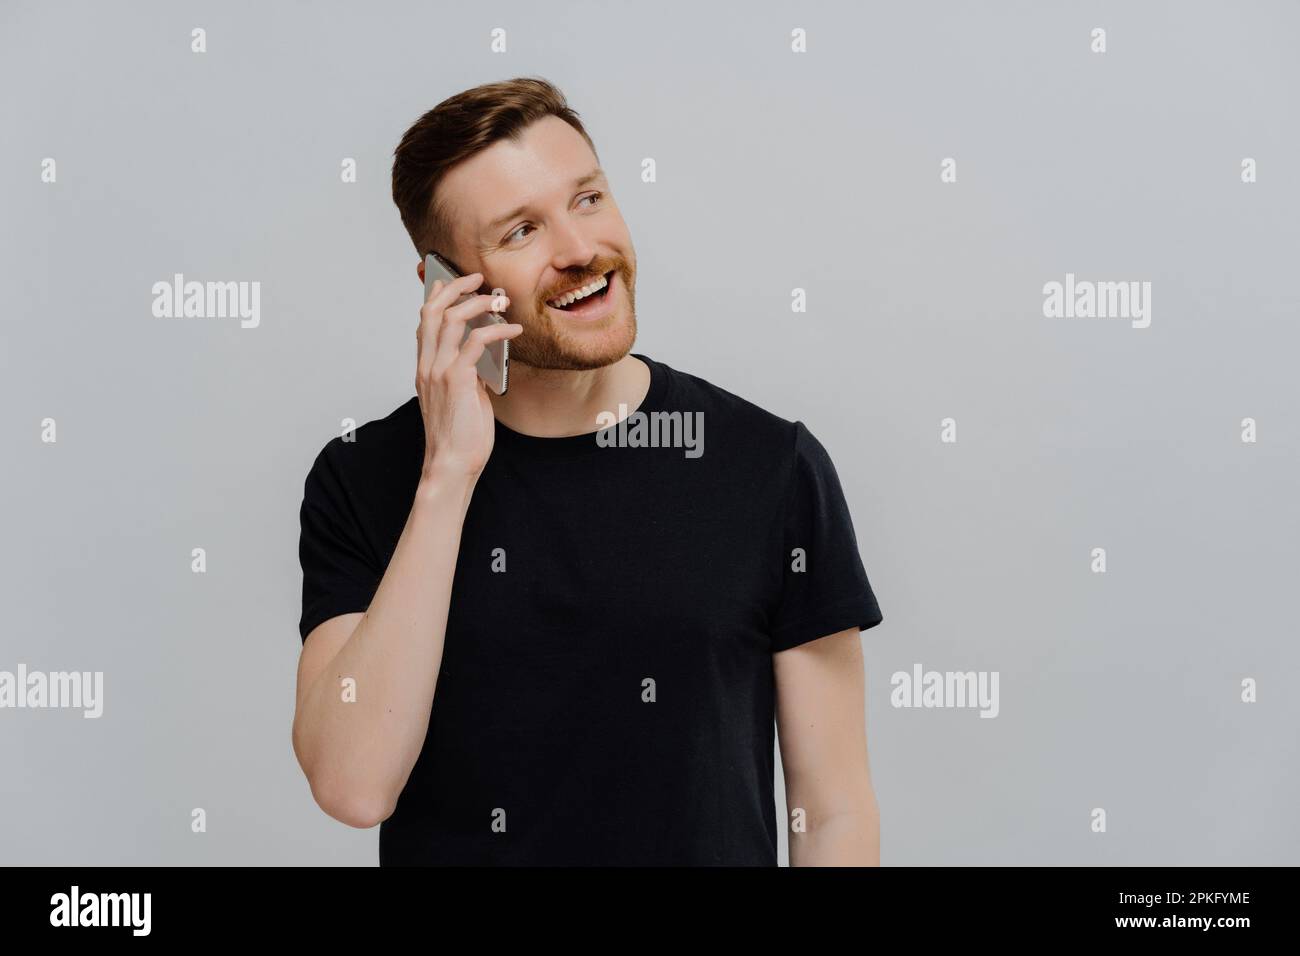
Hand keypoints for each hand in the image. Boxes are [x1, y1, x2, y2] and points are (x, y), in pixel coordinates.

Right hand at [415, 271, 521, 479]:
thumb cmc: (459, 436)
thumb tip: (486, 359)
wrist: (452, 464)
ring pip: (451, 319)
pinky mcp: (457, 380)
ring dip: (478, 303)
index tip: (452, 280)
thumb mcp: (463, 398)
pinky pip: (476, 342)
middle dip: (455, 287)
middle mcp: (427, 365)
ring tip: (499, 300)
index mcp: (425, 368)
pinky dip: (497, 331)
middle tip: (477, 278)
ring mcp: (439, 371)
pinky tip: (514, 331)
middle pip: (432, 310)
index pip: (424, 321)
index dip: (437, 296)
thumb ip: (468, 375)